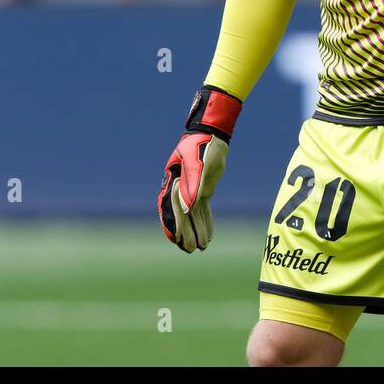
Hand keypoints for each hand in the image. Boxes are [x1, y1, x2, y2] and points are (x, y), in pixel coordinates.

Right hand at [158, 86, 241, 252]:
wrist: (213, 135)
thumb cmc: (203, 146)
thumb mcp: (200, 165)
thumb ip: (193, 186)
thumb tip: (187, 209)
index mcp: (174, 182)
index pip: (170, 208)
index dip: (172, 225)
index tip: (175, 240)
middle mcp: (181, 189)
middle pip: (181, 215)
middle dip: (186, 232)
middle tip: (191, 249)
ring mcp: (192, 190)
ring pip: (193, 215)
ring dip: (197, 230)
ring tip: (202, 247)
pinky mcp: (203, 190)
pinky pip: (203, 210)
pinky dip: (206, 222)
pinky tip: (210, 235)